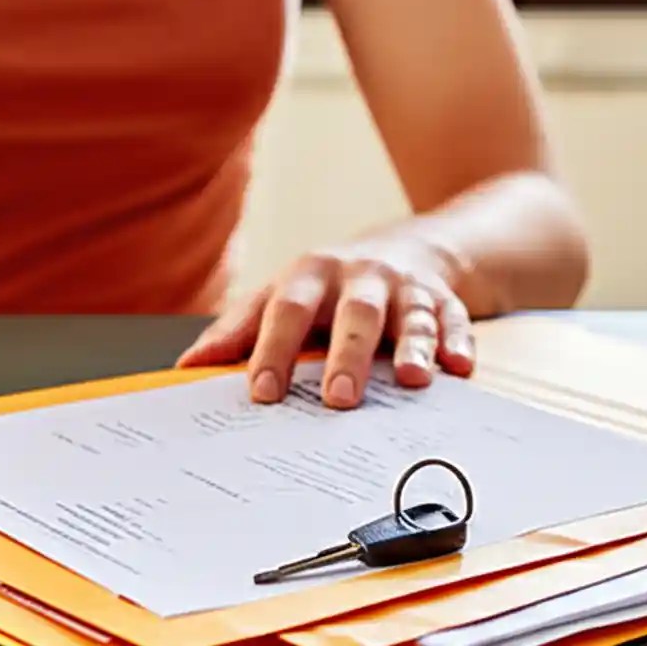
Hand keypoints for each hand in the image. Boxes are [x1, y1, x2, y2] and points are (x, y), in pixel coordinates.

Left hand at [176, 238, 475, 408]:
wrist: (406, 247)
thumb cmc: (328, 286)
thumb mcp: (280, 296)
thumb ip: (237, 331)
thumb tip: (187, 369)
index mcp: (311, 275)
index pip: (288, 312)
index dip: (273, 351)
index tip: (260, 392)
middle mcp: (360, 277)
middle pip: (354, 314)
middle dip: (347, 356)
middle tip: (338, 400)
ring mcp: (405, 287)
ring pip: (410, 315)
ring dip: (412, 346)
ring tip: (411, 379)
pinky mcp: (444, 300)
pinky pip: (455, 319)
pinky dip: (458, 341)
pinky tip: (459, 366)